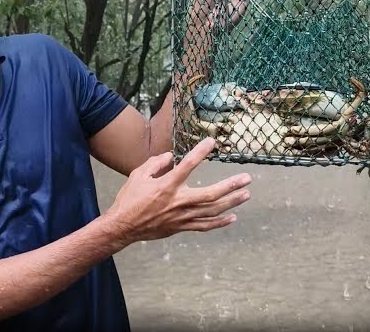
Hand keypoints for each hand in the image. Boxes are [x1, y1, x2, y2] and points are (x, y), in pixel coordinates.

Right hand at [103, 137, 251, 244]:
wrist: (122, 227)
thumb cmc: (129, 199)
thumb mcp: (138, 175)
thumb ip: (155, 163)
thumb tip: (171, 157)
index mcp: (167, 185)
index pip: (187, 165)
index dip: (200, 152)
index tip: (212, 141)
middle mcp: (177, 201)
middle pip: (210, 194)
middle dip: (231, 186)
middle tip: (247, 178)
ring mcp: (181, 216)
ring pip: (211, 211)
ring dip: (231, 203)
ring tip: (246, 194)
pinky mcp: (181, 227)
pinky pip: (204, 226)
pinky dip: (219, 222)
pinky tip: (232, 217)